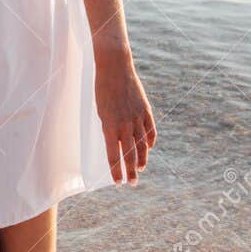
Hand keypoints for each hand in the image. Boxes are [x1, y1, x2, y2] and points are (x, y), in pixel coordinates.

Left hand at [95, 56, 155, 184]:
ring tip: (140, 169)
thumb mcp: (100, 111)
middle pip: (130, 155)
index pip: (114, 155)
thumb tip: (116, 143)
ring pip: (143, 145)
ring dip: (142, 159)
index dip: (116, 171)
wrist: (115, 68)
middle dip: (131, 172)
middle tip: (132, 184)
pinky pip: (150, 131)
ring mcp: (138, 118)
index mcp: (109, 126)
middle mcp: (125, 125)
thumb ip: (109, 128)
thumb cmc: (102, 89)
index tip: (117, 183)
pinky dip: (150, 141)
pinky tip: (149, 148)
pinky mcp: (146, 110)